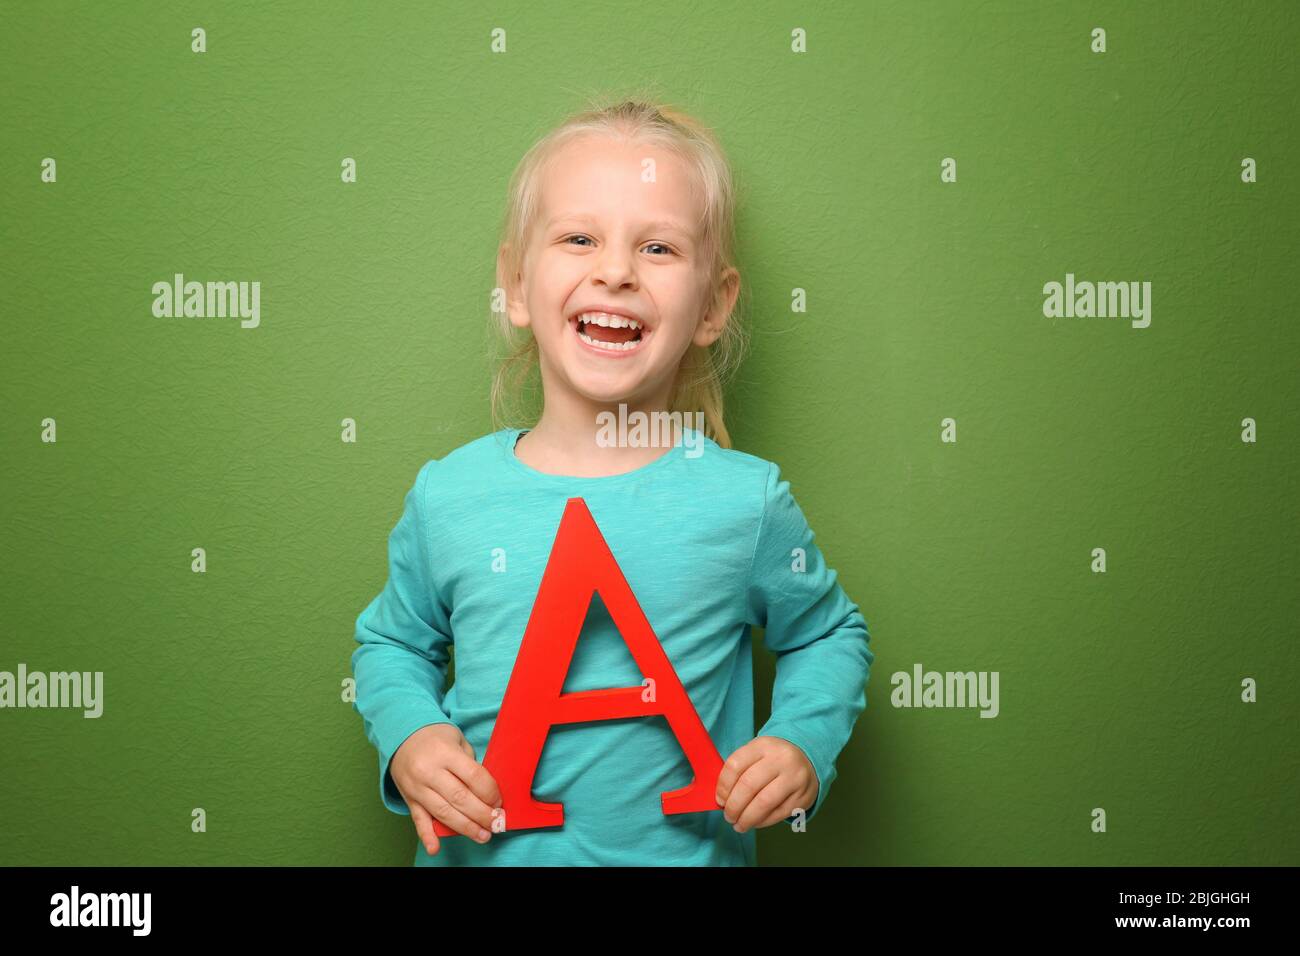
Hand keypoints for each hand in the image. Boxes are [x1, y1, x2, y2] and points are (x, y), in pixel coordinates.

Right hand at [390, 722, 501, 855]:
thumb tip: (486, 791)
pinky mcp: (409, 799)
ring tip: (482, 836)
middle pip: (460, 798)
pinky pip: (418, 820)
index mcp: (445, 753)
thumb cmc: (436, 737)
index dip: (490, 793)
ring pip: (443, 812)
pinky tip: (435, 848)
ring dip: (465, 828)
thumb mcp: (457, 740)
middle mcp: (429, 771)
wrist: (401, 734)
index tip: (499, 803)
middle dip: (482, 814)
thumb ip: (470, 763)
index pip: (473, 776)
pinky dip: (426, 836)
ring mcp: (417, 787)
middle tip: (497, 824)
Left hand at [715, 736, 817, 832]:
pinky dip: (762, 822)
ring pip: (764, 803)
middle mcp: (781, 759)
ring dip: (747, 818)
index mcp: (763, 745)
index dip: (723, 787)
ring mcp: (794, 778)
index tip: (719, 800)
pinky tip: (755, 822)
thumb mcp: (757, 753)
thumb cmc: (773, 758)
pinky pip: (778, 814)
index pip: (735, 765)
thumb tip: (722, 799)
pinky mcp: (803, 797)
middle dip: (734, 806)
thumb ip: (739, 770)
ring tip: (739, 825)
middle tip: (728, 816)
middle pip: (748, 786)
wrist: (807, 757)